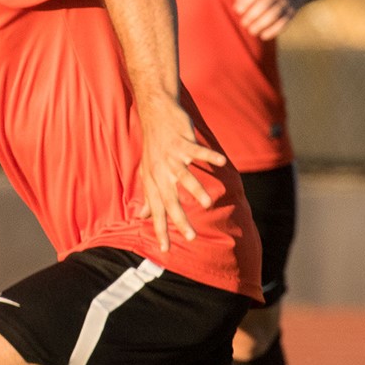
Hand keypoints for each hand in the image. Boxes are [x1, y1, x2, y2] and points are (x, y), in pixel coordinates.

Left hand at [134, 97, 227, 251]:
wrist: (154, 113)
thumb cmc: (153, 147)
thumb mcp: (147, 173)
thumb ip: (149, 196)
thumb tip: (143, 217)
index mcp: (153, 182)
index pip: (156, 211)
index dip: (160, 230)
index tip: (166, 250)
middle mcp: (159, 172)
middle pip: (169, 199)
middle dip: (179, 219)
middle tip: (191, 236)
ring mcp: (170, 157)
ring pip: (183, 176)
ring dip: (195, 189)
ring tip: (207, 204)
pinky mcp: (181, 142)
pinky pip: (197, 151)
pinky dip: (209, 157)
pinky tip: (221, 164)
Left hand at [233, 0, 303, 40]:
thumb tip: (236, 6)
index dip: (246, 2)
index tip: (238, 11)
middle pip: (264, 4)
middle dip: (251, 16)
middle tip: (244, 23)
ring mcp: (285, 4)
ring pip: (273, 15)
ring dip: (260, 25)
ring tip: (251, 31)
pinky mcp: (291, 14)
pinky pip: (282, 24)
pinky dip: (272, 32)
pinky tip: (263, 36)